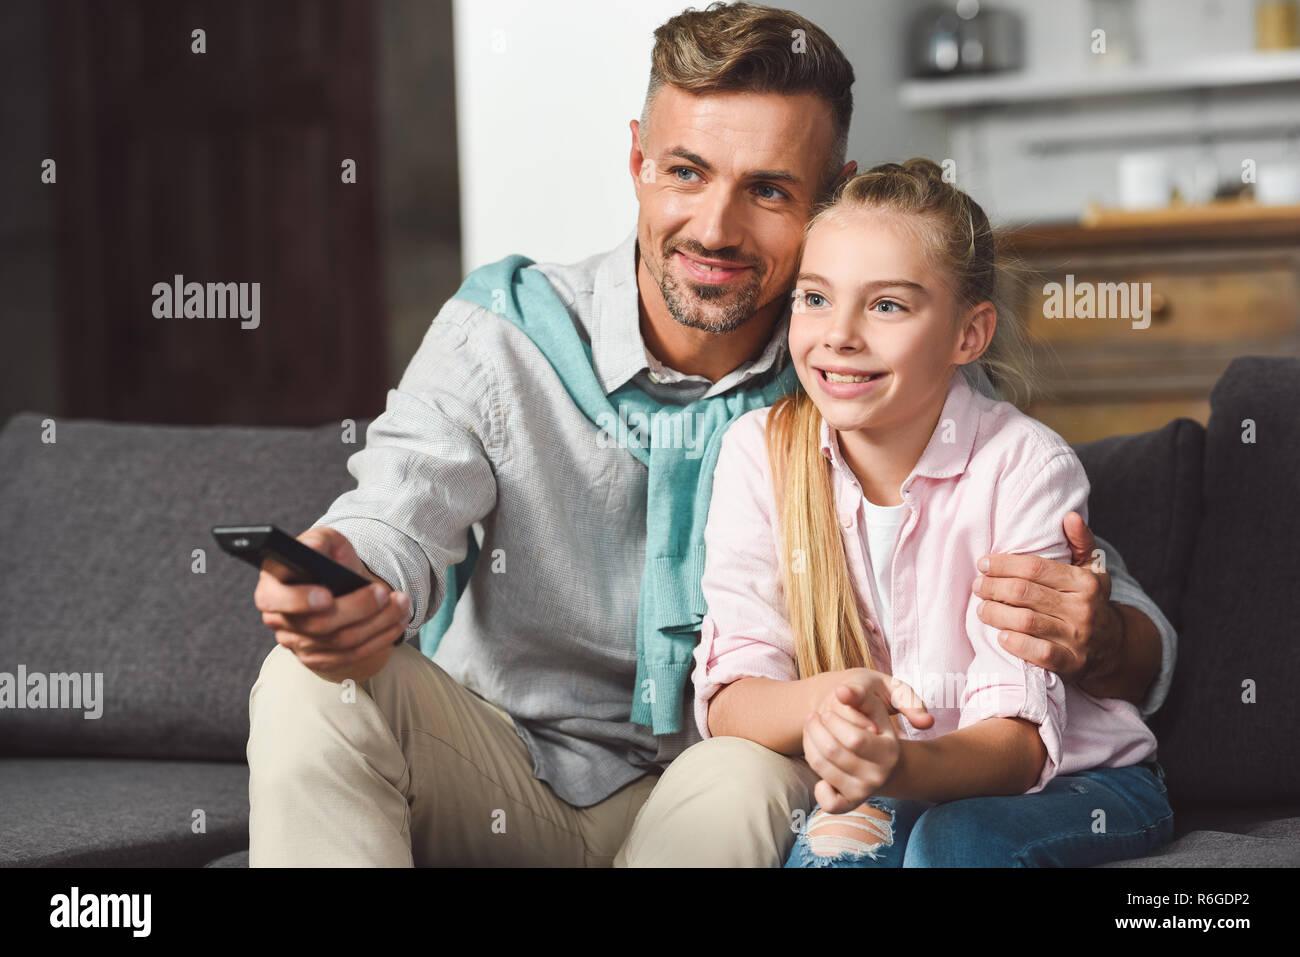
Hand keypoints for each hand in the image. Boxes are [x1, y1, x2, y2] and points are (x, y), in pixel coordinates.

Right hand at [253, 527, 411, 682]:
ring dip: (378, 623)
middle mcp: (278, 620)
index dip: (299, 600)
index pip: (274, 600)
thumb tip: (311, 549)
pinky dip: (380, 638)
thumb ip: (316, 541)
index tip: (328, 596)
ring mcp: (297, 643)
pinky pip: (352, 656)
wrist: (340, 583)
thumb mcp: (323, 541)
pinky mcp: (319, 659)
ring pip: (340, 642)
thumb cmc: (328, 559)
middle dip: (357, 608)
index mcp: (271, 587)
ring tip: (401, 603)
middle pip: (318, 625)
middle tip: (382, 592)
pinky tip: (398, 621)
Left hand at [803, 670, 931, 812]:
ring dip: (809, 744)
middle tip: (812, 718)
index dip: (834, 722)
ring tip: (810, 731)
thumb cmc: (876, 728)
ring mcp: (864, 792)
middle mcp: (878, 776)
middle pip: (833, 752)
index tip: (827, 712)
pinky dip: (818, 785)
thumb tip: (840, 691)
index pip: (854, 739)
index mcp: (889, 752)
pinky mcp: (850, 805)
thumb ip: (861, 696)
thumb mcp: (876, 708)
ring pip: (822, 768)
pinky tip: (821, 767)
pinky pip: (826, 801)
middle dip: (815, 729)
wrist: (886, 764)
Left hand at [972, 510, 1123, 689]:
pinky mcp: (1071, 663)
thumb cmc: (1092, 602)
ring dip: (996, 614)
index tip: (983, 563)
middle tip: (978, 586)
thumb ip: (1081, 542)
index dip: (1004, 564)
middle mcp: (1083, 609)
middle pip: (1025, 593)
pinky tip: (1001, 637)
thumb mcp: (1093, 571)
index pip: (1035, 568)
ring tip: (981, 609)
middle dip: (994, 587)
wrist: (1114, 648)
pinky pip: (1038, 653)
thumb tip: (1070, 516)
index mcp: (1085, 583)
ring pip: (1026, 621)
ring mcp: (1077, 638)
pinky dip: (1015, 644)